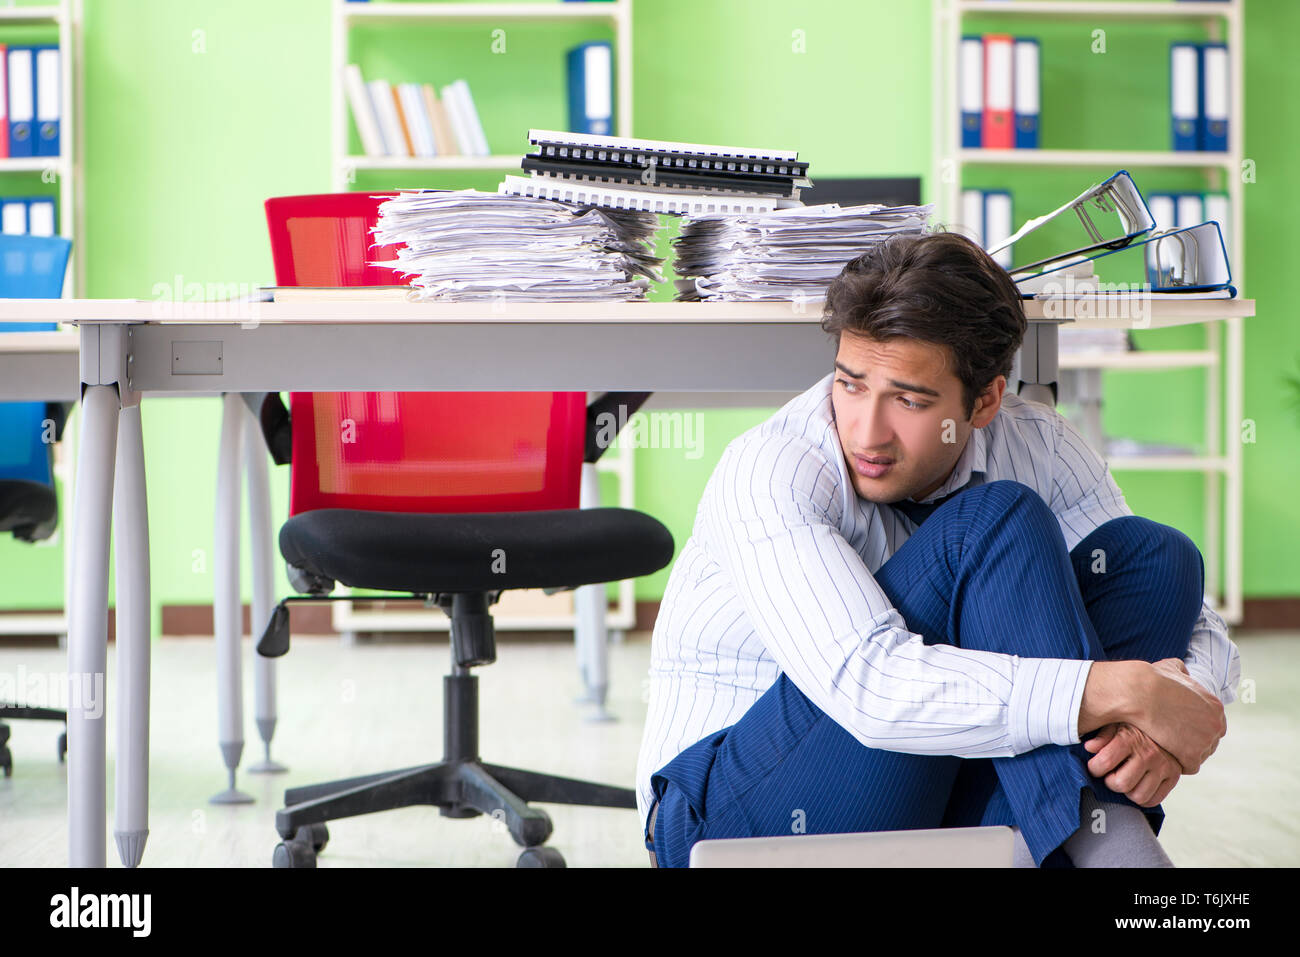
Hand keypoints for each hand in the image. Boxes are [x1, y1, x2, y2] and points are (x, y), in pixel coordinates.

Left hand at [1083, 722, 1180, 806]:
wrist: (1168, 722)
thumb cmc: (1136, 724)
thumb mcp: (1116, 722)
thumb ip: (1102, 735)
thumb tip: (1089, 747)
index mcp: (1130, 738)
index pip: (1105, 762)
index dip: (1094, 768)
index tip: (1095, 766)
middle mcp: (1149, 754)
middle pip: (1121, 784)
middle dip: (1110, 782)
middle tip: (1110, 774)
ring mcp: (1163, 767)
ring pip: (1138, 796)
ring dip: (1127, 792)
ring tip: (1125, 779)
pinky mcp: (1173, 777)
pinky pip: (1154, 800)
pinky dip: (1143, 798)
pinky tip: (1138, 785)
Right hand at [1135, 658, 1226, 774]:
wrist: (1138, 693)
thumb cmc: (1150, 680)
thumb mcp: (1171, 667)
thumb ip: (1182, 672)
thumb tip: (1183, 673)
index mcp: (1215, 706)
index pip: (1212, 727)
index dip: (1194, 730)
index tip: (1177, 730)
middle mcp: (1216, 724)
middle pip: (1208, 743)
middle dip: (1191, 744)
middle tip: (1169, 741)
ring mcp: (1206, 741)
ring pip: (1198, 756)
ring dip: (1183, 754)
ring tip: (1164, 748)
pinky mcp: (1192, 755)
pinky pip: (1188, 767)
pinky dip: (1175, 763)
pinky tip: (1162, 754)